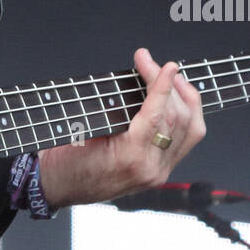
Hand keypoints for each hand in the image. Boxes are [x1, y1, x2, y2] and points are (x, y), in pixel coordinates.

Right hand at [37, 48, 205, 209]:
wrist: (59, 187)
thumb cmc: (65, 160)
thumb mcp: (83, 130)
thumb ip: (115, 109)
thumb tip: (138, 80)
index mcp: (129, 158)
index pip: (156, 115)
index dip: (162, 85)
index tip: (165, 65)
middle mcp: (150, 169)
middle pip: (177, 118)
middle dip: (169, 84)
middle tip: (151, 63)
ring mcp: (159, 172)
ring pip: (191, 129)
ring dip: (184, 98)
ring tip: (172, 77)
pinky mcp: (161, 171)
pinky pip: (186, 139)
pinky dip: (186, 115)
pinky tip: (177, 100)